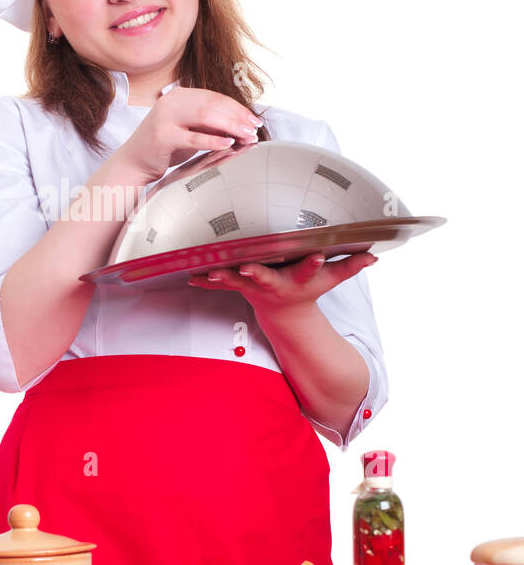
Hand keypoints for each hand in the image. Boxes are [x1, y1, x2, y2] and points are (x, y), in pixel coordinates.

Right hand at [116, 88, 262, 184]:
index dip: (237, 108)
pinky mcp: (162, 136)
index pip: (214, 97)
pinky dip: (213, 140)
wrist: (134, 162)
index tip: (253, 119)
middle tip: (255, 128)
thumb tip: (243, 126)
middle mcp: (171, 102)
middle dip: (237, 116)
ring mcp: (164, 117)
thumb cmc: (165, 148)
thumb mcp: (190, 131)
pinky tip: (228, 144)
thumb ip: (211, 125)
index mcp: (179, 96)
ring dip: (230, 126)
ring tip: (246, 136)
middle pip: (212, 104)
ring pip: (205, 115)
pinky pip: (192, 137)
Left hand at [188, 251, 377, 321]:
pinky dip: (206, 280)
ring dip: (222, 277)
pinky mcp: (238, 286)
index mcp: (298, 280)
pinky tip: (190, 275)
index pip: (308, 268)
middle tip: (246, 268)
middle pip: (265, 277)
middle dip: (255, 273)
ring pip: (235, 281)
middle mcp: (274, 284)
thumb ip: (350, 266)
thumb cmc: (307, 289)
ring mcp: (254, 287)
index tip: (314, 254)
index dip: (311, 262)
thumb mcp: (330, 280)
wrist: (283, 311)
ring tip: (209, 271)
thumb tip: (375, 256)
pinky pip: (219, 283)